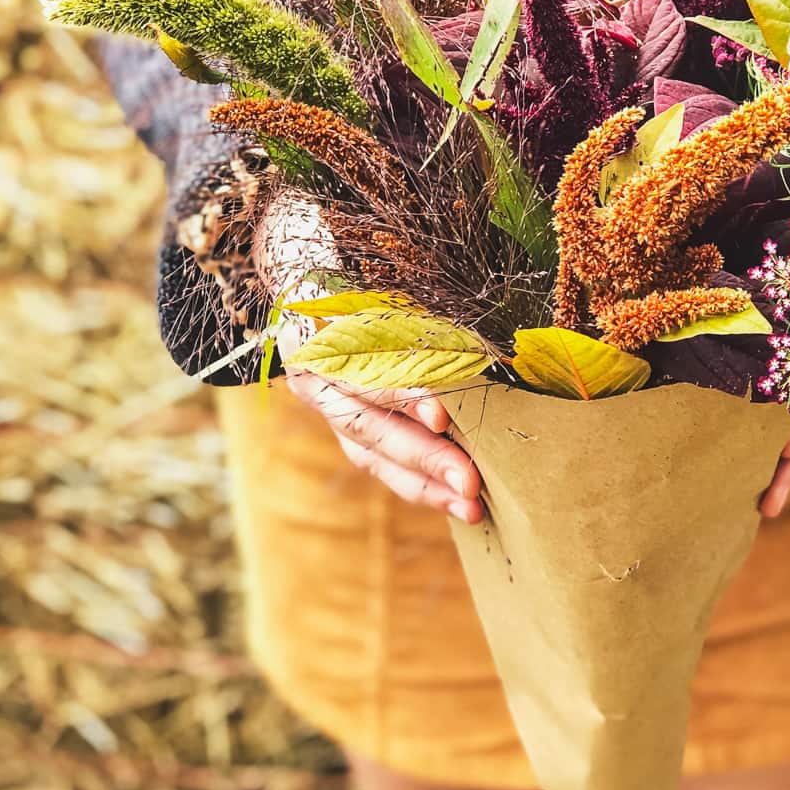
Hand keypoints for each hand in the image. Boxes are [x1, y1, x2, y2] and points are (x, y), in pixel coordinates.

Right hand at [252, 188, 483, 522]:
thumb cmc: (362, 282)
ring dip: (426, 485)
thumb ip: (420, 319)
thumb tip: (484, 345)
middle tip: (471, 483)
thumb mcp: (383, 291)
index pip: (366, 372)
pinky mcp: (346, 433)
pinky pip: (381, 466)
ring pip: (375, 456)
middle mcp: (320, 381)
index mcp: (323, 337)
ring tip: (472, 507)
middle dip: (425, 457)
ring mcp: (330, 412)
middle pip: (371, 426)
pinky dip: (419, 486)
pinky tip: (455, 503)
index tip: (441, 415)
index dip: (403, 395)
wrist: (306, 285)